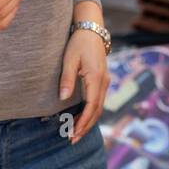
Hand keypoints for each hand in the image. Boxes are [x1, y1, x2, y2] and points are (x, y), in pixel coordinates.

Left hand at [59, 29, 108, 144]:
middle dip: (86, 126)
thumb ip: (67, 79)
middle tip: (72, 139)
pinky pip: (99, 100)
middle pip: (97, 110)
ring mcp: (105, 81)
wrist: (91, 29)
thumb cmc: (79, 43)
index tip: (73, 133)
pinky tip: (82, 118)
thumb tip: (63, 98)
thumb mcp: (69, 59)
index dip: (83, 122)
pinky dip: (91, 112)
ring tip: (76, 132)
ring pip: (99, 107)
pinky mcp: (103, 79)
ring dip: (89, 121)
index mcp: (96, 78)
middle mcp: (104, 81)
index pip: (92, 106)